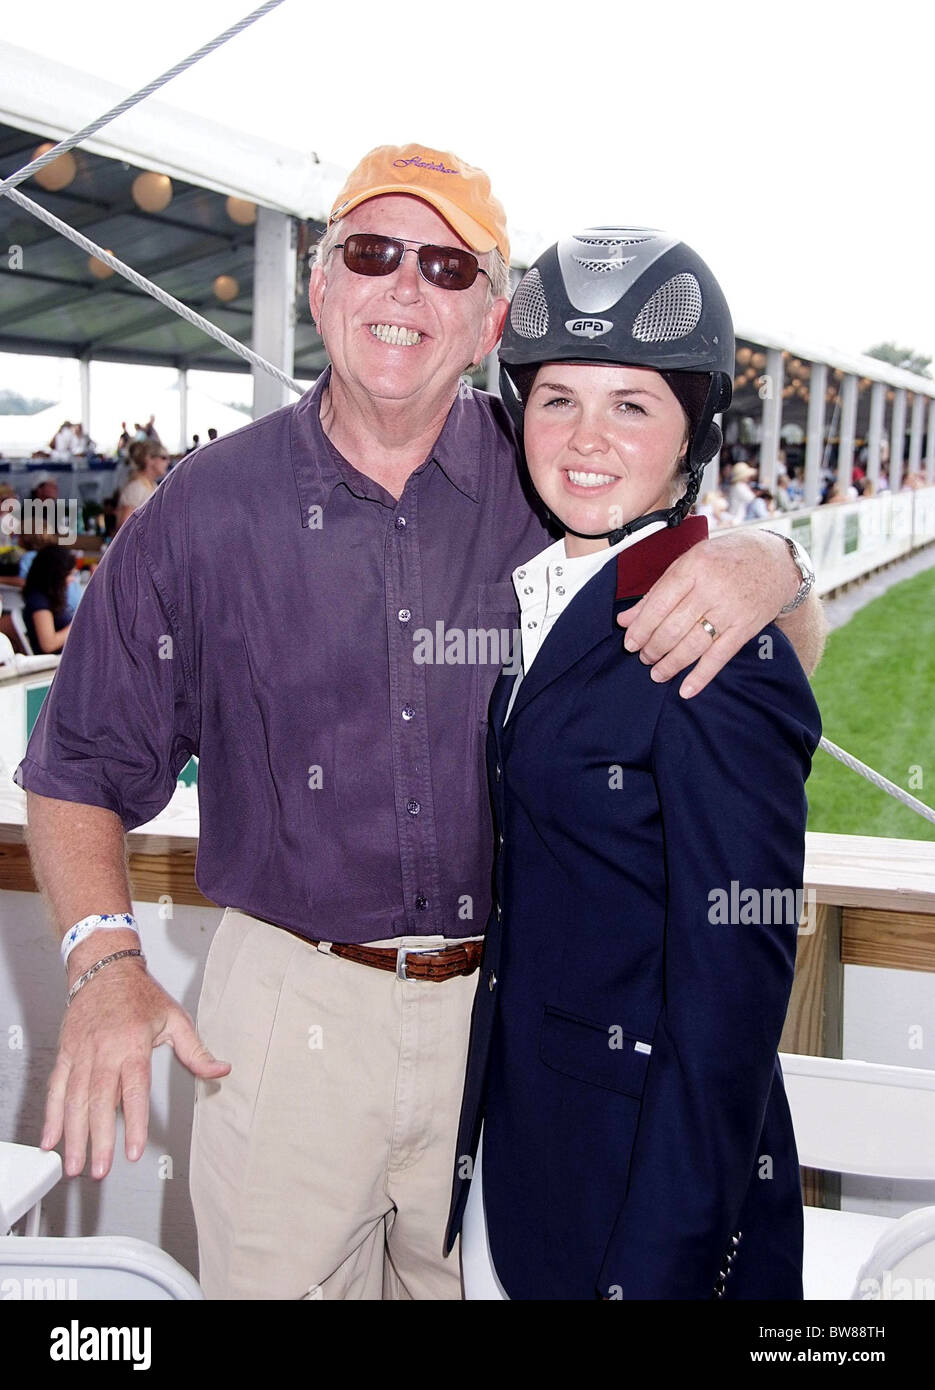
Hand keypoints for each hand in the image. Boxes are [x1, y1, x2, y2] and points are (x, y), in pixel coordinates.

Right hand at [40, 957, 229, 1179]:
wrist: (104, 968)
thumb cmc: (139, 994)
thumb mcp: (175, 1018)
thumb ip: (196, 1051)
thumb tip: (221, 1069)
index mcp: (133, 1044)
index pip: (134, 1090)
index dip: (134, 1123)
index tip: (134, 1151)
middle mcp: (104, 1050)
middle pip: (99, 1102)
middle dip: (98, 1140)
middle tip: (99, 1171)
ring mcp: (81, 1053)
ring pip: (73, 1100)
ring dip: (73, 1136)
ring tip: (75, 1165)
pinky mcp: (65, 1053)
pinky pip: (55, 1088)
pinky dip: (51, 1116)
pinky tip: (51, 1139)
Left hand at [616, 529, 798, 697]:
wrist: (775, 561)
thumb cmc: (724, 559)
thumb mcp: (688, 564)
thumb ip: (656, 592)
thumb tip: (625, 620)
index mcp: (694, 567)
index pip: (659, 604)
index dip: (641, 628)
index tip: (629, 643)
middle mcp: (712, 588)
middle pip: (673, 627)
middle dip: (653, 648)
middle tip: (644, 657)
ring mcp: (731, 609)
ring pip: (693, 645)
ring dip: (671, 664)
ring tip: (656, 672)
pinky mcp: (746, 628)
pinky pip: (719, 657)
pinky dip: (701, 676)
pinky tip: (686, 690)